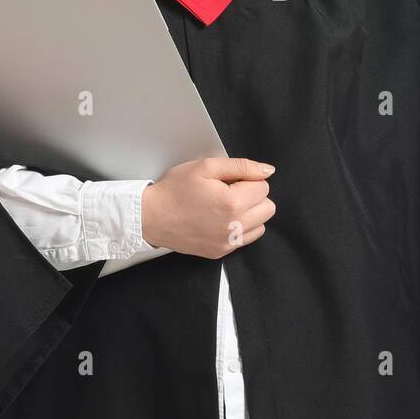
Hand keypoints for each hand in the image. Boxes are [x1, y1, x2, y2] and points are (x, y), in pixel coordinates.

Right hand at [141, 156, 276, 258]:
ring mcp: (228, 242)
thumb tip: (267, 170)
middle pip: (268, 207)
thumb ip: (241, 166)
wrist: (151, 216)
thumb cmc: (174, 190)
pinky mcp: (221, 251)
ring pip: (261, 224)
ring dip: (250, 213)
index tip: (231, 180)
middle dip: (253, 196)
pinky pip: (246, 238)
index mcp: (232, 202)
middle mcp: (233, 226)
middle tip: (230, 191)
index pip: (264, 187)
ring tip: (226, 205)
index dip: (248, 179)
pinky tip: (222, 218)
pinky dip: (241, 227)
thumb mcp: (206, 167)